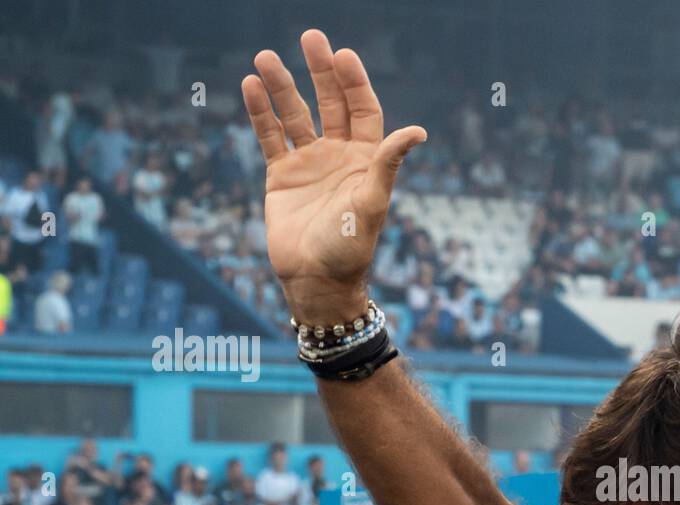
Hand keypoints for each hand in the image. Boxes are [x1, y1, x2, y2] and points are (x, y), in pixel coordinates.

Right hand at [241, 29, 426, 324]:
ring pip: (295, 114)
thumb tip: (418, 132)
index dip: (354, 83)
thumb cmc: (350, 248)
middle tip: (311, 37)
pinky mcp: (282, 175)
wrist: (316, 280)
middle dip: (321, 71)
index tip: (342, 55)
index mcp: (367, 160)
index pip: (363, 110)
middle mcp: (339, 155)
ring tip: (266, 56)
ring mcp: (309, 163)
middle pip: (330, 103)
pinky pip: (270, 135)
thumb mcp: (372, 204)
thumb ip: (388, 165)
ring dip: (282, 85)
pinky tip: (251, 85)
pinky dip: (261, 111)